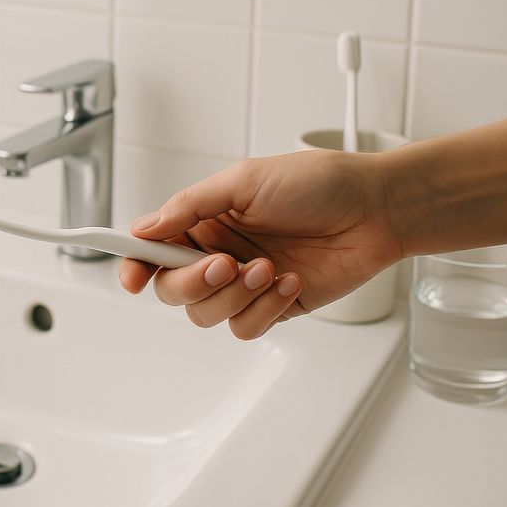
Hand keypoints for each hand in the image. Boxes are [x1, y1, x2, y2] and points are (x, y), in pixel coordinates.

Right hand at [118, 149, 403, 338]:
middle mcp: (216, 252)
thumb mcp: (244, 180)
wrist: (375, 210)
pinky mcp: (272, 307)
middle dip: (193, 282)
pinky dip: (264, 309)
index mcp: (202, 220)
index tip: (131, 277)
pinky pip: (245, 326)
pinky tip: (288, 281)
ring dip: (234, 295)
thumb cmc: (317, 184)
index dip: (134, 265)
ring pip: (206, 314)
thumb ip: (190, 205)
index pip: (152, 249)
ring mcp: (243, 283)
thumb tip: (145, 227)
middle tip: (224, 264)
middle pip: (172, 289)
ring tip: (267, 268)